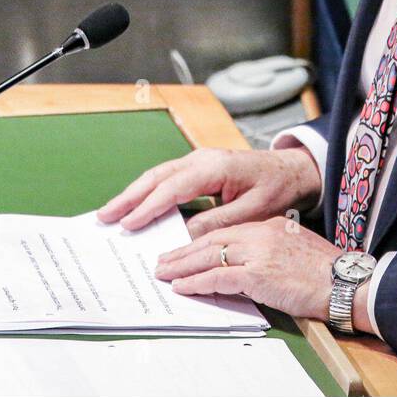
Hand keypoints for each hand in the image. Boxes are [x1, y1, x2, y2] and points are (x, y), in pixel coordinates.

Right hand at [97, 146, 320, 237]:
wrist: (292, 170)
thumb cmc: (276, 189)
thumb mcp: (252, 212)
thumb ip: (217, 223)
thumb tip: (184, 237)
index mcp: (215, 167)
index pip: (172, 188)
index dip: (148, 207)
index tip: (128, 224)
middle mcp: (201, 159)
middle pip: (156, 177)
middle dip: (129, 197)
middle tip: (104, 217)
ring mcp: (198, 160)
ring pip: (158, 176)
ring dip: (134, 194)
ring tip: (111, 213)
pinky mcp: (199, 167)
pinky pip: (168, 179)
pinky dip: (149, 192)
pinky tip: (137, 207)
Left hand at [155, 217, 340, 320]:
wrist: (345, 281)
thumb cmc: (325, 270)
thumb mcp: (294, 247)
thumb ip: (269, 248)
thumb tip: (247, 262)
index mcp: (268, 224)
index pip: (225, 231)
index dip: (200, 241)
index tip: (184, 249)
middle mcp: (259, 233)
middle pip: (211, 240)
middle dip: (183, 252)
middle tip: (162, 260)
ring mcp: (258, 252)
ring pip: (210, 256)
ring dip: (182, 266)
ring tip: (163, 272)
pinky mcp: (258, 274)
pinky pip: (218, 278)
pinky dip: (197, 282)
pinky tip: (182, 287)